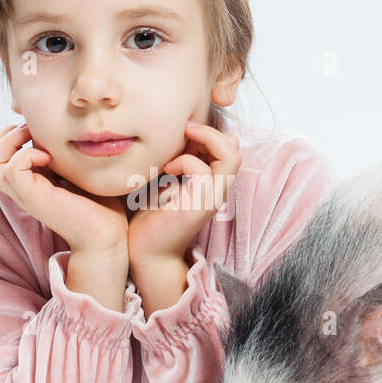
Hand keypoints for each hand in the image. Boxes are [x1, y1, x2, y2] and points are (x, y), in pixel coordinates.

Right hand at [0, 124, 128, 254]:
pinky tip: (49, 159)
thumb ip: (57, 152)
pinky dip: (26, 155)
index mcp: (27, 181)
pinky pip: (12, 171)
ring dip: (10, 143)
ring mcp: (25, 195)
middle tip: (31, 134)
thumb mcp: (72, 168)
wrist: (107, 234)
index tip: (36, 131)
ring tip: (38, 144)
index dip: (8, 136)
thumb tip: (51, 129)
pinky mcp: (35, 199)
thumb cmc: (97, 202)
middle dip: (4, 136)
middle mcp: (21, 189)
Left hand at [127, 121, 240, 267]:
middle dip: (209, 132)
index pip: (229, 146)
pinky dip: (183, 161)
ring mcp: (212, 197)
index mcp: (214, 182)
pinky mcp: (199, 203)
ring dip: (204, 141)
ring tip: (182, 144)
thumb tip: (177, 135)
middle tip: (184, 132)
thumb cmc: (153, 215)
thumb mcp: (169, 179)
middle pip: (235, 147)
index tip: (184, 135)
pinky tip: (167, 170)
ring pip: (231, 155)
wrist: (146, 250)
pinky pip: (200, 168)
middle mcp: (218, 189)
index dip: (209, 134)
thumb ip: (180, 160)